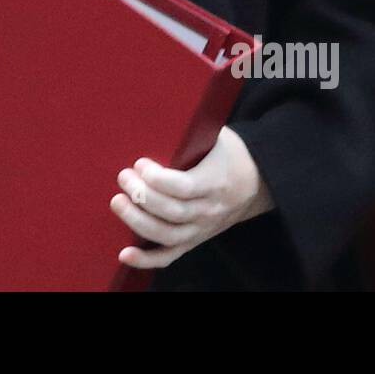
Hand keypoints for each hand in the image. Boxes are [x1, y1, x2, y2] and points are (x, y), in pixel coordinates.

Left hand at [110, 125, 274, 268]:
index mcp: (216, 181)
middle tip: (123, 177)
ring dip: (138, 222)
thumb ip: (191, 133)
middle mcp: (209, 210)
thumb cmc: (228, 152)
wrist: (257, 181)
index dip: (158, 179)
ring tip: (117, 202)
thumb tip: (155, 113)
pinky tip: (125, 254)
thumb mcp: (218, 136)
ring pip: (168, 235)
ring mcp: (202, 228)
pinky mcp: (194, 240)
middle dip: (143, 196)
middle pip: (173, 212)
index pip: (185, 187)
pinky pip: (170, 256)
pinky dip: (147, 260)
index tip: (140, 163)